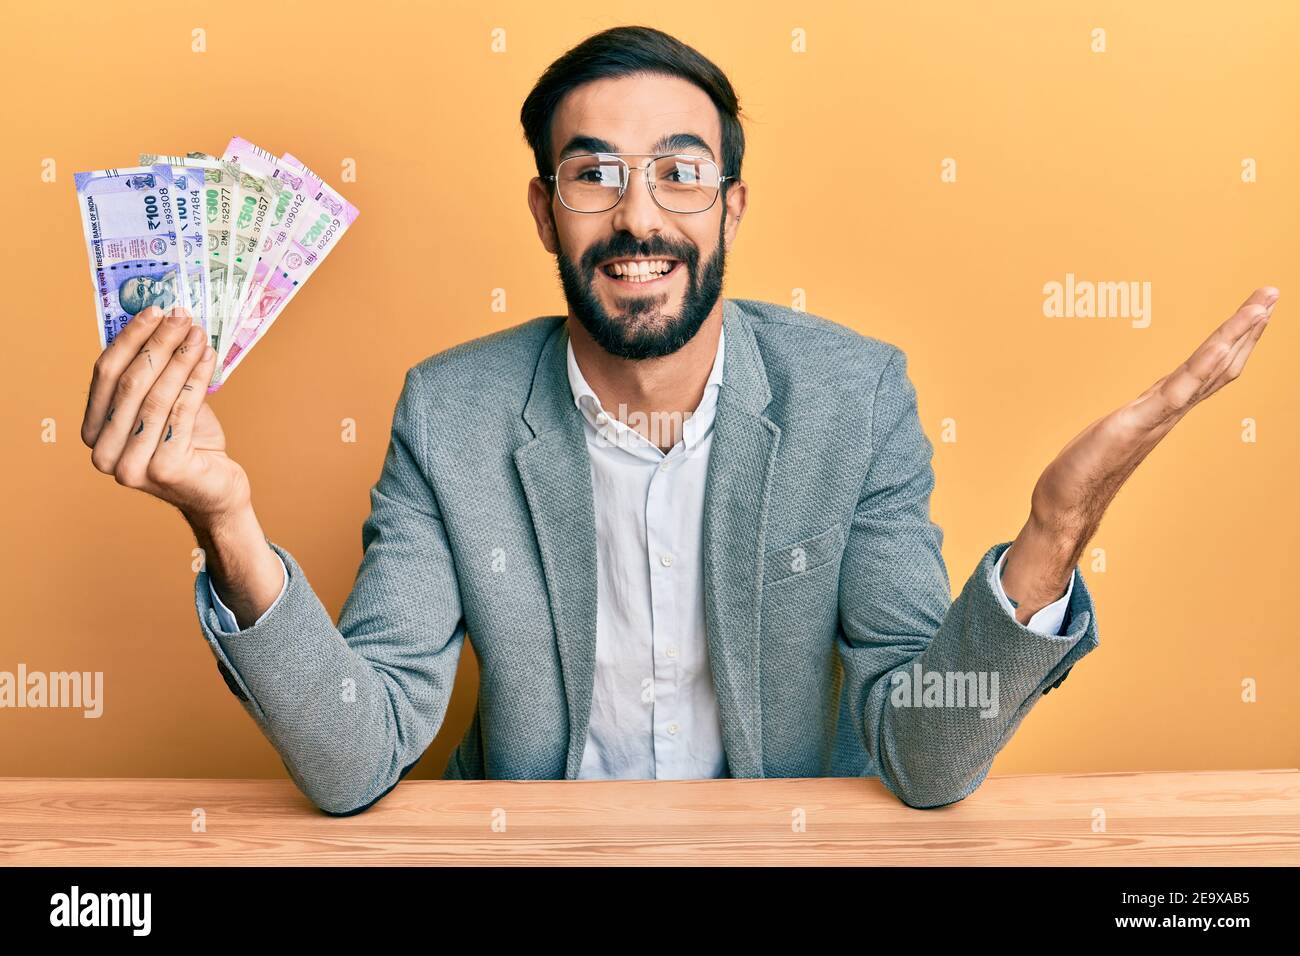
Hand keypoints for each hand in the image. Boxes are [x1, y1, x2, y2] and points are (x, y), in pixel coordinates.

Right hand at [82, 305, 250, 524]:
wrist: (215, 490)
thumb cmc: (188, 444)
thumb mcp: (163, 404)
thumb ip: (152, 374)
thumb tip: (161, 321)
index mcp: (92, 432)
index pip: (105, 374)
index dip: (130, 338)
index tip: (154, 310)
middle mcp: (103, 453)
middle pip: (130, 382)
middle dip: (158, 343)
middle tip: (181, 316)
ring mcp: (131, 465)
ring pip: (156, 395)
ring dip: (180, 357)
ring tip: (198, 332)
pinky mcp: (164, 469)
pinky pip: (181, 411)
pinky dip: (196, 378)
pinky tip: (208, 357)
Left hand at [1003, 286, 1277, 617]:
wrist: (1066, 505)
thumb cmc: (1085, 470)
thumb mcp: (1118, 429)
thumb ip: (1138, 415)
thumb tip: (1149, 403)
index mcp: (1165, 406)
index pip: (1209, 367)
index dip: (1235, 338)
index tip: (1258, 308)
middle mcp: (1169, 410)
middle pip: (1220, 363)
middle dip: (1247, 328)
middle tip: (1272, 291)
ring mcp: (1157, 417)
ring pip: (1206, 371)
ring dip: (1235, 336)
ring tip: (1261, 305)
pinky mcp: (1137, 424)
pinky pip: (1176, 392)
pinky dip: (1201, 368)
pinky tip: (1221, 346)